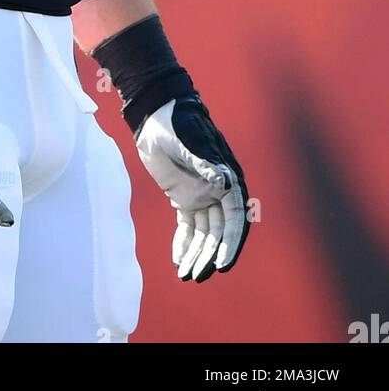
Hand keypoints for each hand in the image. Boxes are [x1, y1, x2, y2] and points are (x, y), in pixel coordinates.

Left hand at [134, 95, 249, 281]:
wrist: (156, 114)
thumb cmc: (177, 123)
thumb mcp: (189, 141)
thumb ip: (206, 162)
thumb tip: (224, 181)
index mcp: (227, 178)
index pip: (235, 218)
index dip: (231, 242)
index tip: (222, 264)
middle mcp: (218, 190)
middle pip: (219, 231)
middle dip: (210, 255)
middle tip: (198, 276)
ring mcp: (202, 195)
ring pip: (203, 232)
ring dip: (196, 253)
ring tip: (186, 275)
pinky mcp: (184, 197)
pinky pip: (187, 225)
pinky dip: (184, 242)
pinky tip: (178, 259)